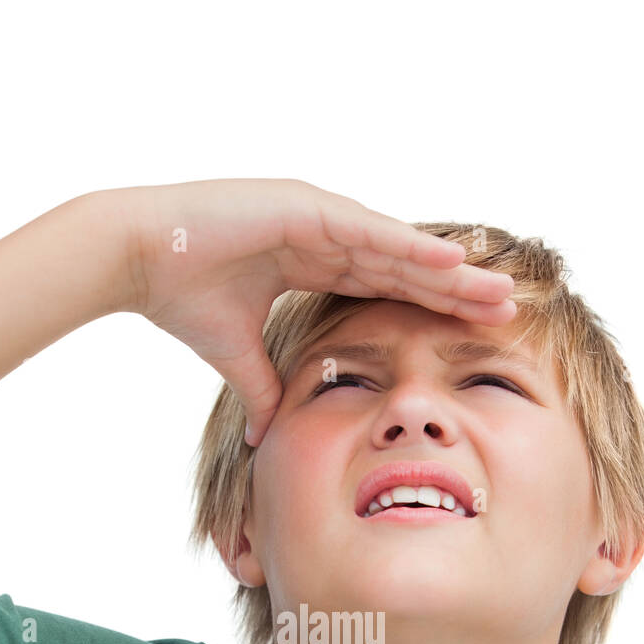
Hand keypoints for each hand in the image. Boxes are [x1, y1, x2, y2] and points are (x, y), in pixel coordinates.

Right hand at [123, 178, 516, 447]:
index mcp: (312, 263)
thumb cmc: (181, 298)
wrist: (137, 260)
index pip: (386, 288)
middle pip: (404, 268)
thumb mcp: (238, 357)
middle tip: (507, 309)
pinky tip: (452, 264)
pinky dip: (409, 248)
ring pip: (397, 248)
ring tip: (496, 289)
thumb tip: (269, 435)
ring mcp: (317, 216)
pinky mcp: (304, 208)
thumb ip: (264, 390)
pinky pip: (368, 232)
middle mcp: (323, 236)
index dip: (430, 308)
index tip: (472, 331)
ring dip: (448, 271)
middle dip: (455, 290)